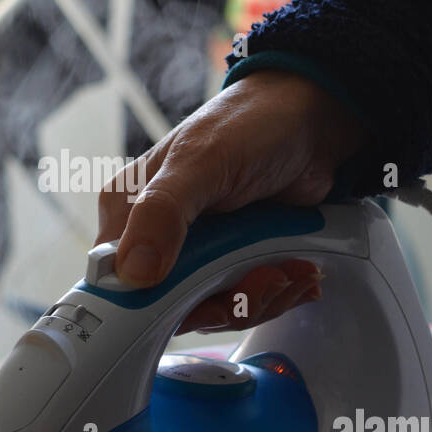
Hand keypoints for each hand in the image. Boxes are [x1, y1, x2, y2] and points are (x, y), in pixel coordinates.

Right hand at [95, 70, 365, 332]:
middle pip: (175, 309)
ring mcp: (199, 255)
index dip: (155, 308)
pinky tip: (300, 270)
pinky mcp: (236, 264)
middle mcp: (157, 238)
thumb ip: (163, 211)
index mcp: (129, 212)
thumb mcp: (202, 161)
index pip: (119, 285)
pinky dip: (278, 294)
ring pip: (216, 311)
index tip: (206, 305)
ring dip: (262, 299)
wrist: (312, 120)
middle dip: (227, 302)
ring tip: (291, 269)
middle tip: (267, 277)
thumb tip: (134, 273)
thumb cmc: (250, 125)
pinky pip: (247, 304)